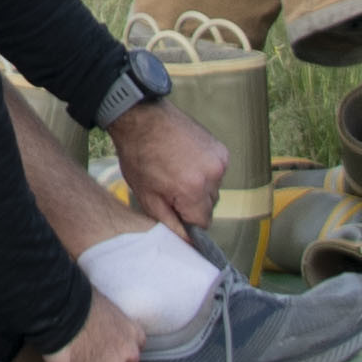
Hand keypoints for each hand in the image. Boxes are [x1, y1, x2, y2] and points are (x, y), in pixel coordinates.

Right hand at [34, 317, 142, 361]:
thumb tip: (98, 335)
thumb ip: (111, 330)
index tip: (93, 352)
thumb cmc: (79, 303)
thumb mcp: (108, 312)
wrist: (62, 310)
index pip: (124, 358)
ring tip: (64, 360)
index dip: (104, 356)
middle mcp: (129, 360)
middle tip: (76, 357)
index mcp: (136, 338)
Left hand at [107, 93, 227, 229]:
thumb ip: (170, 223)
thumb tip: (188, 242)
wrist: (143, 119)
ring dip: (200, 188)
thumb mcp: (147, 197)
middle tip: (170, 188)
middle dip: (192, 204)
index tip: (172, 208)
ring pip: (214, 190)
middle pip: (209, 207)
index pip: (202, 223)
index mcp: (193, 190)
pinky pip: (217, 173)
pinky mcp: (221, 150)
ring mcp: (219, 161)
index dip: (186, 220)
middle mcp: (212, 175)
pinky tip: (186, 162)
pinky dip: (205, 172)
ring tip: (177, 172)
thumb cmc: (140, 156)